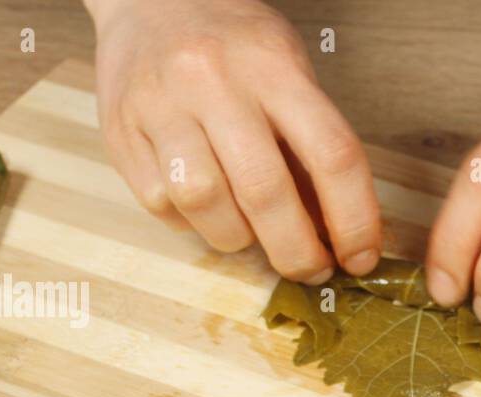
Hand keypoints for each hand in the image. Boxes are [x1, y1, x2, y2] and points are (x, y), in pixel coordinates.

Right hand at [87, 0, 380, 280]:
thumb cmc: (232, 43)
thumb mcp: (286, 69)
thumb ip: (309, 142)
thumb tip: (336, 230)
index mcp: (271, 65)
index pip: (332, 154)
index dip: (354, 219)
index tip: (360, 257)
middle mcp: (213, 81)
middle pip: (265, 192)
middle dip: (296, 251)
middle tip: (309, 269)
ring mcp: (161, 105)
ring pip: (206, 205)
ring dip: (238, 239)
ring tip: (250, 232)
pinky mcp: (120, 131)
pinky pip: (161, 203)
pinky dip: (190, 222)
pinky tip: (204, 206)